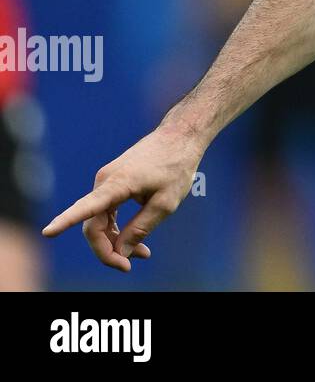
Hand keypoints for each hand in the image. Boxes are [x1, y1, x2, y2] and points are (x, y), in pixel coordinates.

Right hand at [41, 124, 205, 270]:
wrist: (180, 135)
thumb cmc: (176, 166)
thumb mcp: (166, 203)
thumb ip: (140, 228)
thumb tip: (119, 252)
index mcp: (118, 183)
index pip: (86, 207)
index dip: (65, 222)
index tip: (48, 232)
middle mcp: (105, 181)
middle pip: (93, 225)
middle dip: (107, 249)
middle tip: (129, 265)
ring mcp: (107, 181)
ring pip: (100, 221)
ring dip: (114, 241)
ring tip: (142, 254)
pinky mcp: (113, 182)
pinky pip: (107, 211)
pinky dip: (117, 228)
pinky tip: (134, 241)